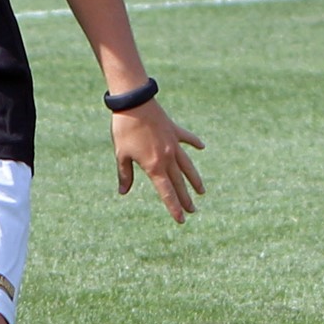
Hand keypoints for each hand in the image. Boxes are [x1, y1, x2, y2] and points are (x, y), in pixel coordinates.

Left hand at [110, 99, 204, 223]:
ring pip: (187, 166)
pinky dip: (194, 142)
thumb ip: (125, 175)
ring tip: (202, 191)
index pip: (166, 192)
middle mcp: (168, 158)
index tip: (181, 220)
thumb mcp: (121, 155)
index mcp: (154, 166)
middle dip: (186, 199)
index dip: (174, 207)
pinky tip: (202, 147)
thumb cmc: (124, 130)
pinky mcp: (174, 130)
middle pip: (179, 183)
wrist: (134, 103)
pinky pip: (187, 139)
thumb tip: (123, 192)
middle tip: (193, 211)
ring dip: (195, 179)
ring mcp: (173, 143)